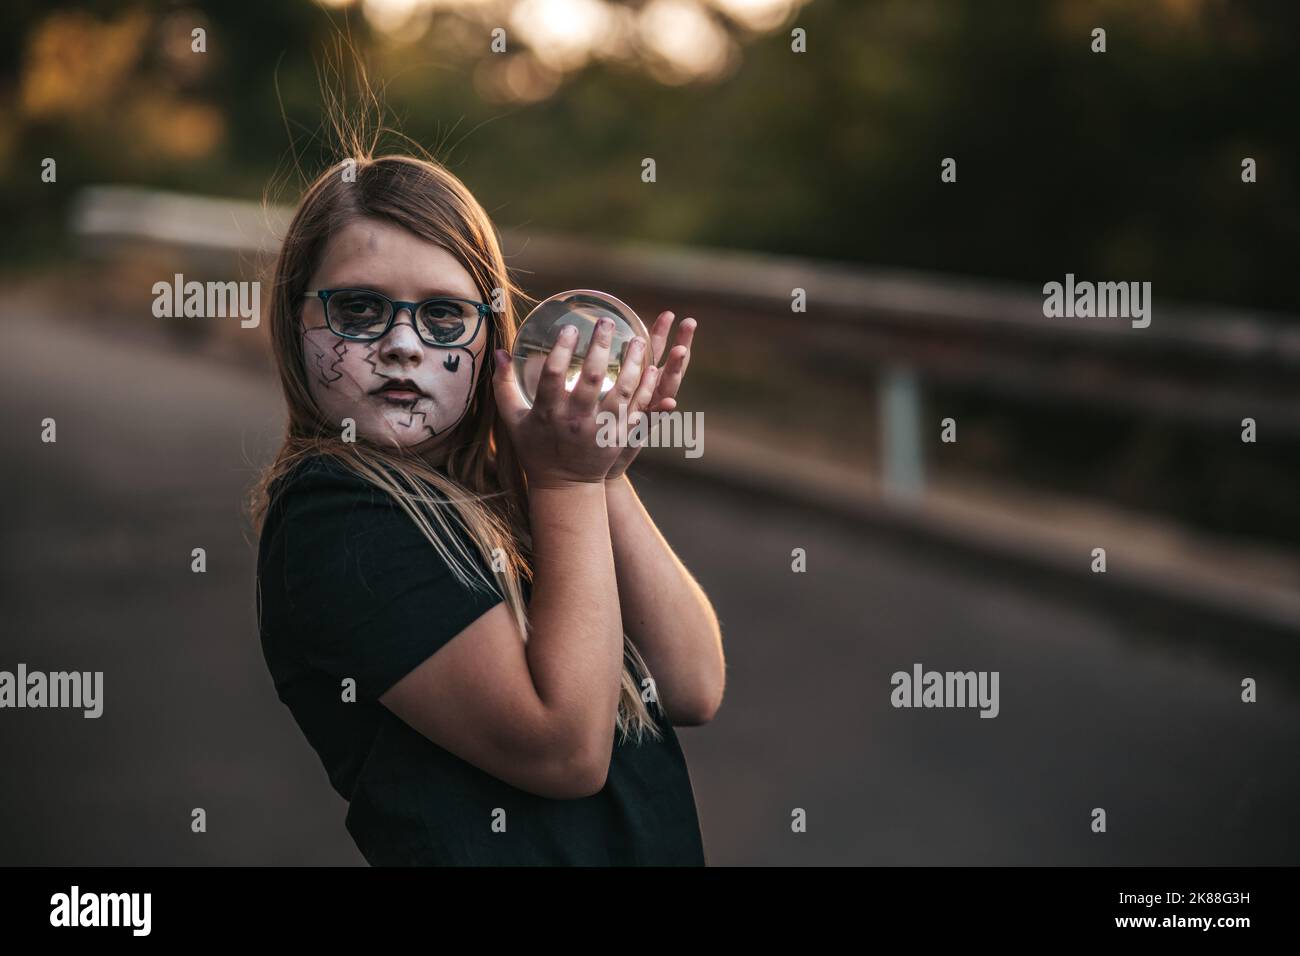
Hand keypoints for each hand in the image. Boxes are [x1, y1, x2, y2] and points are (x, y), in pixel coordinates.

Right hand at [493, 317, 653, 489]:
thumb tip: (500, 352)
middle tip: (607, 322)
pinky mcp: (619, 437)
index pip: (553, 376)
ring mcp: (600, 430)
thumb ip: (504, 385)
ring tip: (638, 340)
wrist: (564, 485)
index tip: (570, 328)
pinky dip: (647, 389)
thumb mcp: (513, 419)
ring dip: (632, 364)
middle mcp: (575, 421)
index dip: (561, 350)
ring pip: (622, 392)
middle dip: (601, 347)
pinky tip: (653, 368)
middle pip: (591, 378)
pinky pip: (637, 409)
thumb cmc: (536, 448)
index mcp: (548, 413)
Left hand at [605, 311, 695, 480]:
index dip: (663, 335)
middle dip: (680, 343)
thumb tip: (585, 344)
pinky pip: (652, 419)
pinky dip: (662, 411)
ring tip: (681, 351)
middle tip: (689, 322)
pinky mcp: (638, 433)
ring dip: (674, 370)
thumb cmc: (595, 429)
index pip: (654, 355)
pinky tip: (671, 402)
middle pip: (667, 365)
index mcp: (638, 386)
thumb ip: (597, 374)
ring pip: (664, 388)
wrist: (597, 468)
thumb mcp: (602, 398)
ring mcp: (645, 414)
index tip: (673, 314)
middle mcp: (647, 398)